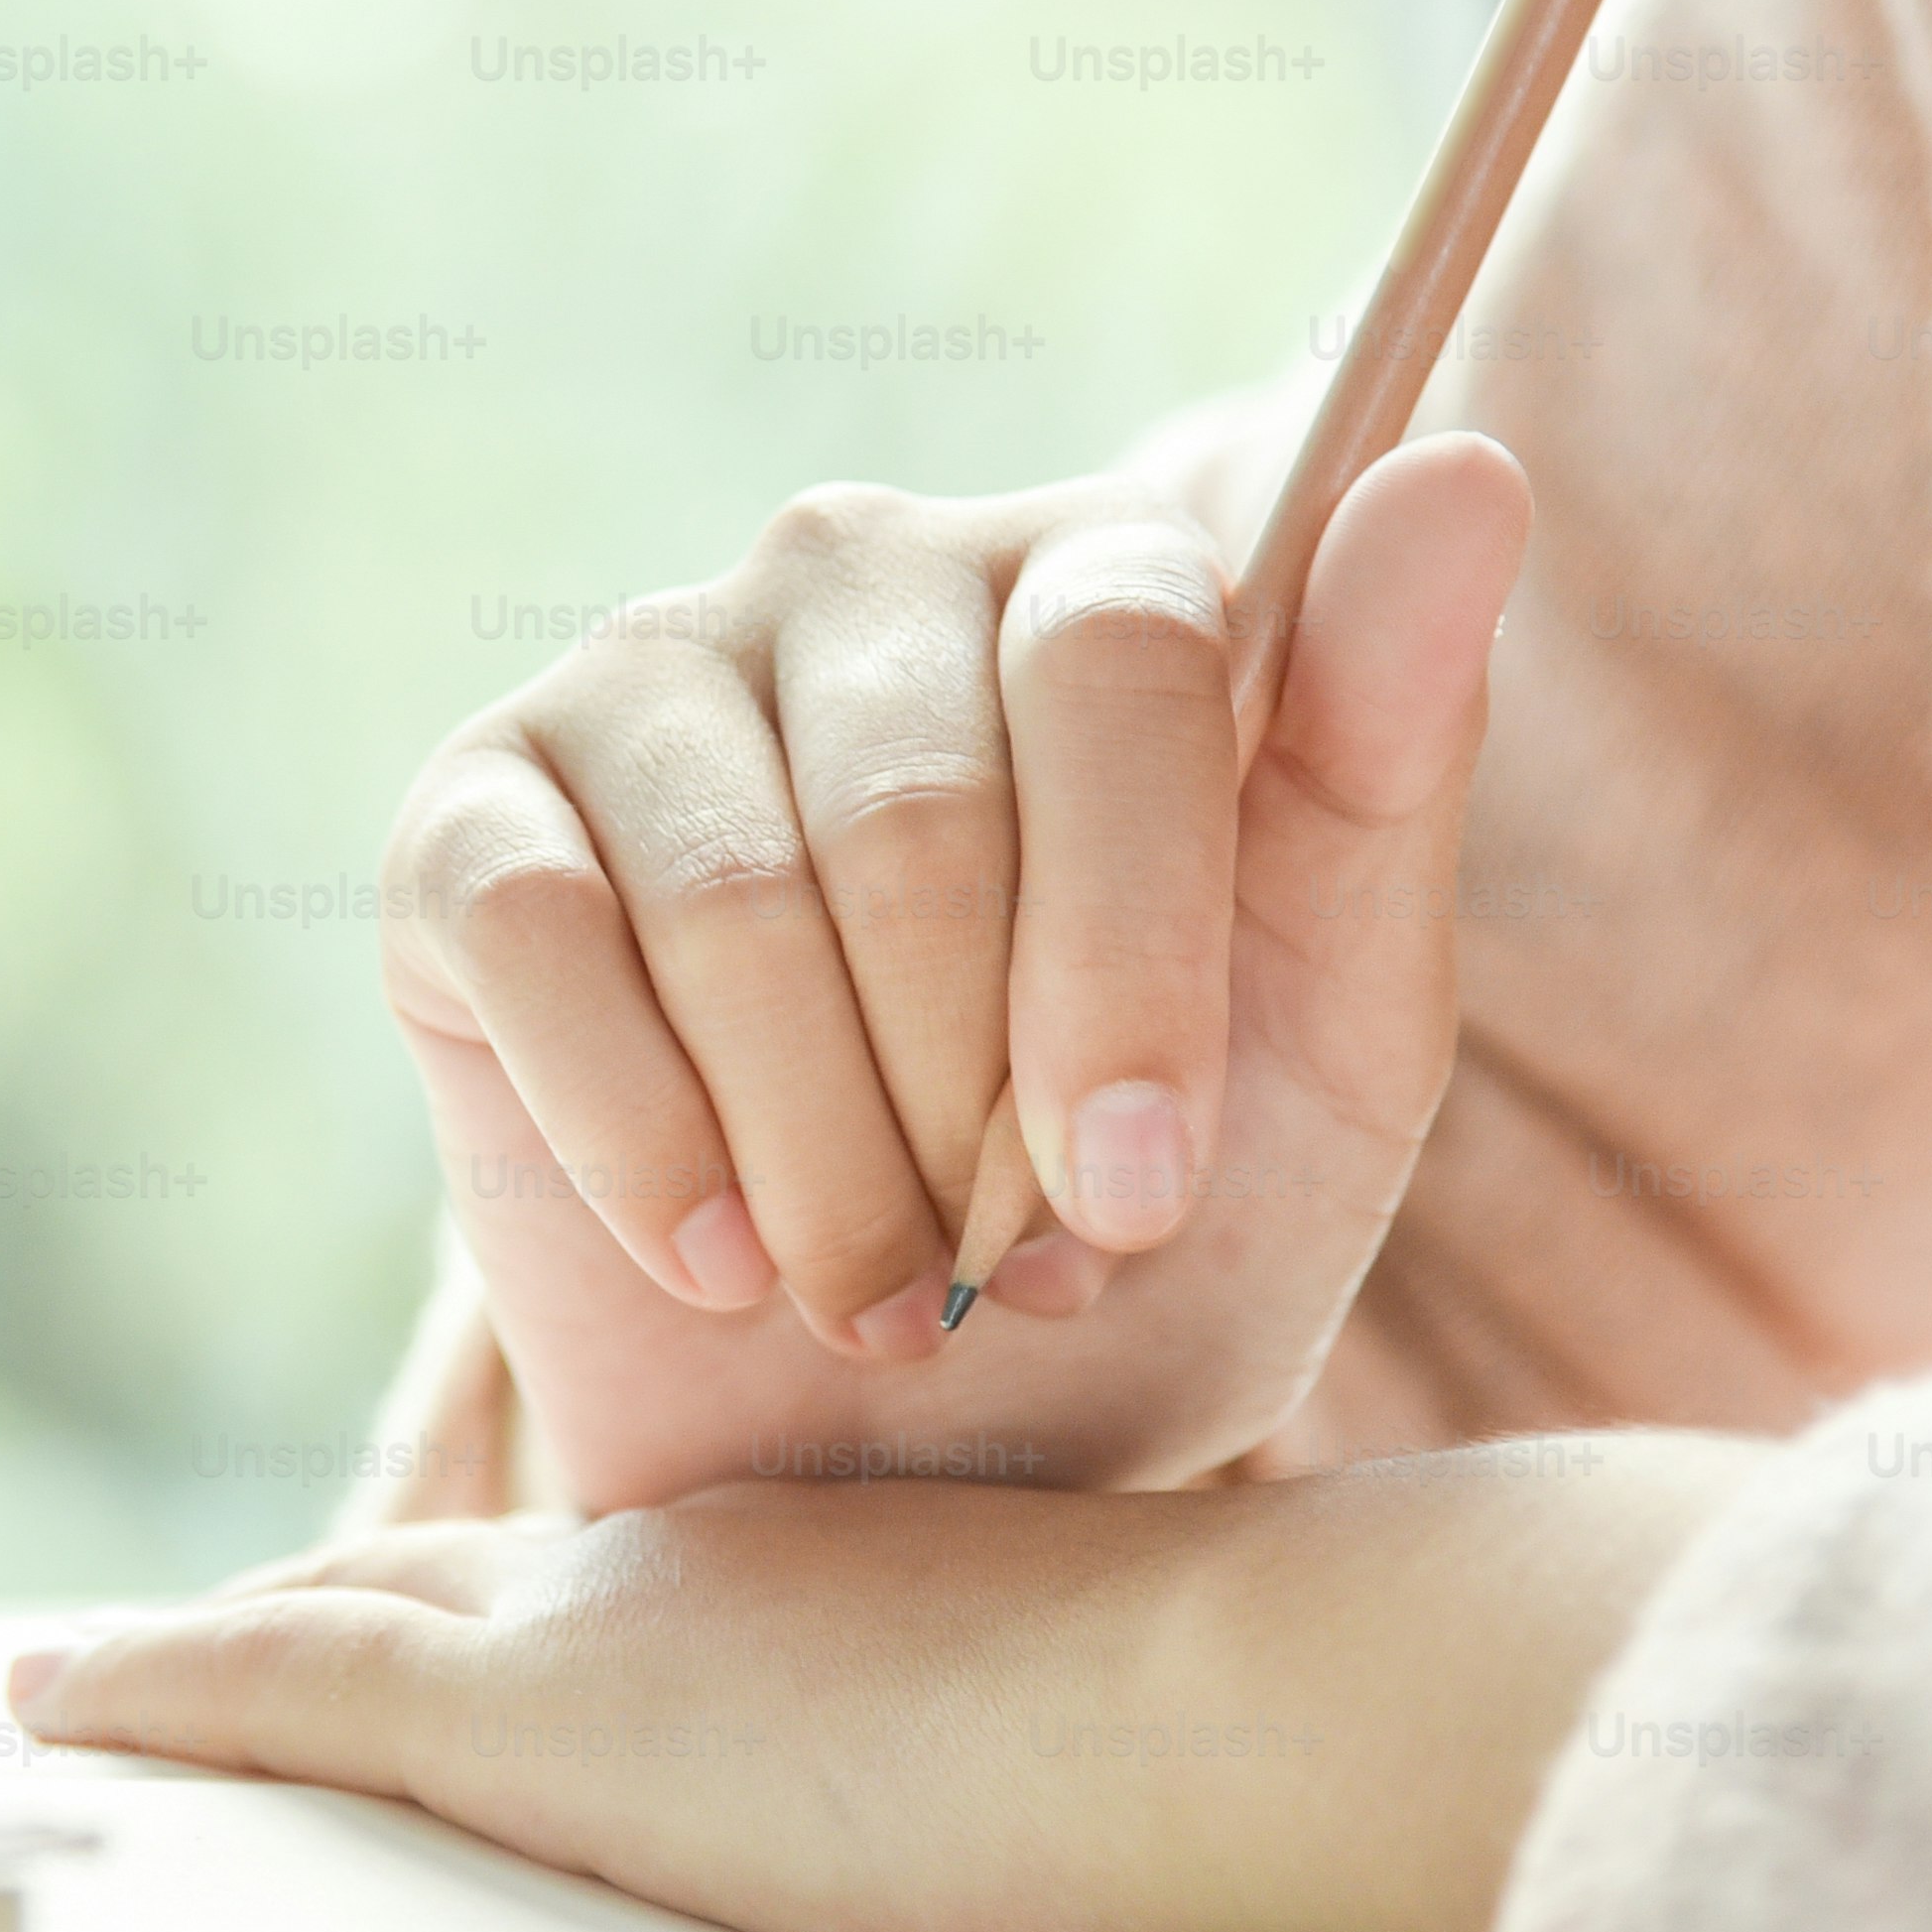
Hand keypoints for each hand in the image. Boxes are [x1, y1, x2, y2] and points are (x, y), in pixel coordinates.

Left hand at [12, 1434, 1774, 1931]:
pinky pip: (278, 1692)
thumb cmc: (1242, 1751)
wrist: (1251, 1711)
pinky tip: (52, 1695)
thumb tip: (1139, 1831)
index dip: (469, 1587)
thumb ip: (1054, 1746)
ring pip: (332, 1630)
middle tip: (160, 1640)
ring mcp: (600, 1631)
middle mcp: (684, 1566)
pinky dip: (158, 1691)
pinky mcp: (537, 1723)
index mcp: (821, 1577)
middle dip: (303, 1612)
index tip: (388, 1596)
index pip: (588, 1580)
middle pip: (428, 1585)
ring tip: (71, 1683)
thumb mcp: (1114, 1726)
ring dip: (206, 1662)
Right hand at [380, 439, 1533, 1511]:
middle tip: (1013, 1275)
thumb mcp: (1332, 1037)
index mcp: (1088, 581)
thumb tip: (1466, 468)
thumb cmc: (1142, 1233)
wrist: (900, 1464)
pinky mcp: (466, 821)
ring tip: (883, 1296)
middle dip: (976, 1109)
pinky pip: (541, 948)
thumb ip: (1391, 754)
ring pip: (735, 902)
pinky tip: (720, 1259)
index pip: (1121, 655)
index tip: (1141, 1196)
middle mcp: (856, 573)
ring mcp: (643, 677)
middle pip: (919, 805)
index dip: (1129, 951)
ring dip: (826, 1169)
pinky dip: (648, 1152)